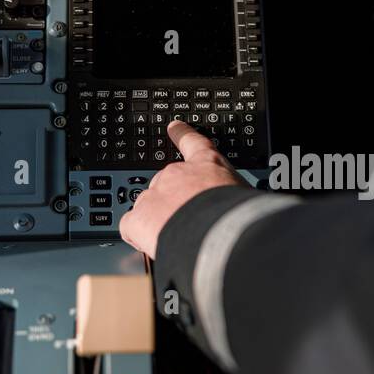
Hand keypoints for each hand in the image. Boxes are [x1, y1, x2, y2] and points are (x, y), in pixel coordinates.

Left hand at [119, 120, 248, 258]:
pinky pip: (131, 225)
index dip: (181, 134)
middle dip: (175, 202)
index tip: (174, 128)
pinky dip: (138, 235)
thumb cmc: (237, 215)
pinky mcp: (140, 218)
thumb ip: (229, 194)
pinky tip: (152, 244)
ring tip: (177, 239)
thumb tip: (233, 207)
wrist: (219, 233)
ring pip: (149, 206)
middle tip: (190, 222)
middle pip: (167, 183)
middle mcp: (177, 174)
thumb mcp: (242, 194)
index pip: (192, 142)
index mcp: (207, 164)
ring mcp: (155, 194)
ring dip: (159, 220)